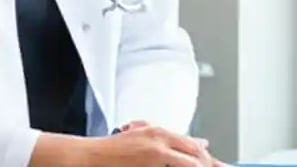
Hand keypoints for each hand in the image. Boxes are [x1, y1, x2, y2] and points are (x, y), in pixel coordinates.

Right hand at [86, 124, 218, 166]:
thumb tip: (202, 142)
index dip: (210, 161)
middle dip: (210, 166)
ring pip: (189, 164)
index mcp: (160, 133)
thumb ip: (171, 141)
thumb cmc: (112, 151)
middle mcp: (160, 141)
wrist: (86, 157)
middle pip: (196, 156)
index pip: (195, 148)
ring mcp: (154, 155)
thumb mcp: (143, 137)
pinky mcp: (148, 165)